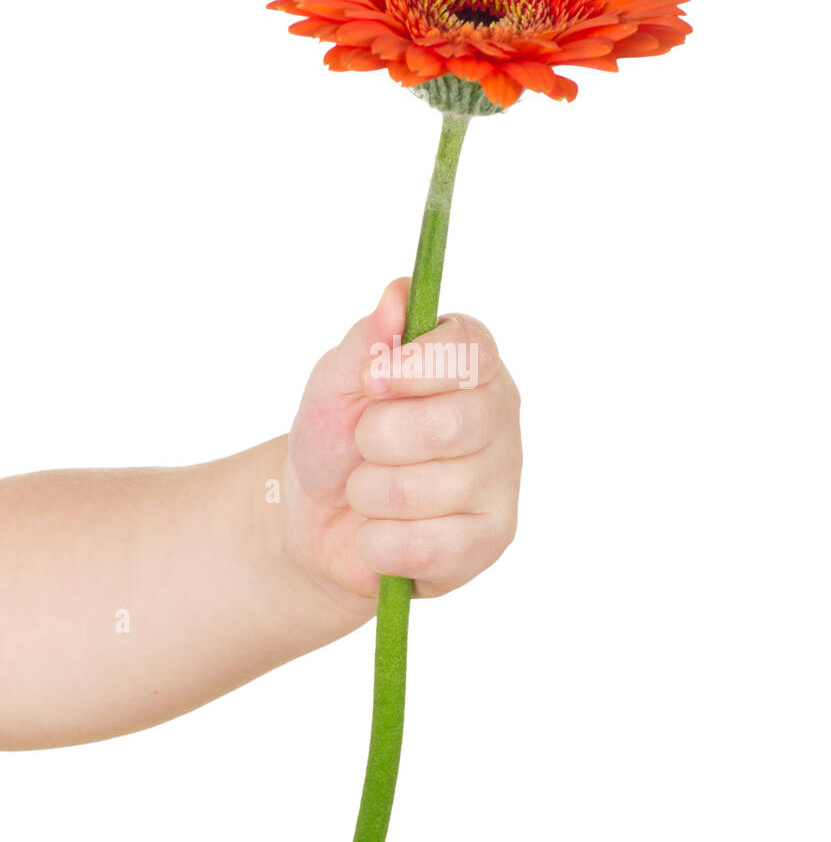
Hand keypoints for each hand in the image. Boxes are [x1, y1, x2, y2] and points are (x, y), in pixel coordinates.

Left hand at [282, 278, 521, 620]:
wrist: (319, 516)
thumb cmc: (337, 438)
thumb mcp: (337, 381)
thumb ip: (368, 339)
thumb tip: (398, 295)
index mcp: (471, 364)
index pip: (469, 350)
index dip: (416, 367)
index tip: (372, 380)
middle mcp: (499, 416)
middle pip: (448, 425)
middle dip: (376, 439)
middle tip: (364, 445)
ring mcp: (502, 481)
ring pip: (421, 490)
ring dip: (367, 494)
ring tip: (369, 492)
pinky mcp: (490, 540)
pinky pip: (424, 547)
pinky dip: (377, 543)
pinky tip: (380, 533)